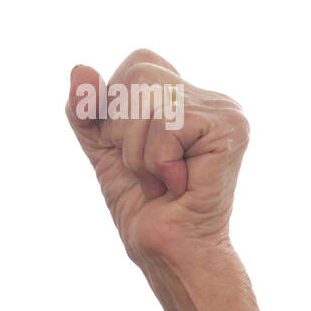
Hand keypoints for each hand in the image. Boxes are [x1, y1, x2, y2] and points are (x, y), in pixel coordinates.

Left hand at [65, 48, 248, 268]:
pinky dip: (157, 162)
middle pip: (138, 73)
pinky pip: (168, 125)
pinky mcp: (231, 127)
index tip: (124, 147)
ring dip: (138, 152)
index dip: (115, 102)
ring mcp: (225, 110)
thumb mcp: (102, 148)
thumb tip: (79, 68)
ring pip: (150, 100)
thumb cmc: (140, 203)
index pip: (137, 62)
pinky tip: (178, 184)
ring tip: (161, 179)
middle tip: (145, 169)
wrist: (165, 247)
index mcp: (183, 95)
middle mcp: (209, 97)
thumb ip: (87, 109)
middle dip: (122, 131)